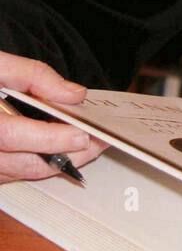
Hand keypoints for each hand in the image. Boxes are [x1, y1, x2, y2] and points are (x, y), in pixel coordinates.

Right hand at [0, 52, 108, 183]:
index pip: (12, 136)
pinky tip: (60, 151)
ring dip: (58, 163)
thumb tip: (73, 94)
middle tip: (99, 142)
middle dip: (67, 156)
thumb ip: (33, 76)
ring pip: (22, 174)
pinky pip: (13, 175)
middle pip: (24, 164)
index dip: (49, 139)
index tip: (81, 135)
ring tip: (87, 146)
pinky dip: (39, 164)